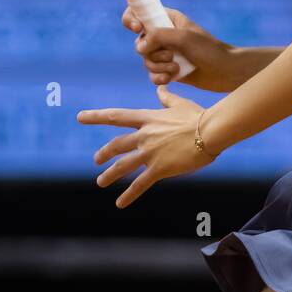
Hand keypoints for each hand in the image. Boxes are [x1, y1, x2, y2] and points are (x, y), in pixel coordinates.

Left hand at [77, 85, 215, 207]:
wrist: (211, 131)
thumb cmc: (199, 116)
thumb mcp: (180, 104)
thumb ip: (166, 98)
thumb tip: (159, 88)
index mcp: (148, 118)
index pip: (116, 116)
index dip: (96, 116)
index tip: (80, 117)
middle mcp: (144, 135)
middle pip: (116, 145)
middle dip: (104, 153)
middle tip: (96, 160)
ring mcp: (150, 152)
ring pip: (122, 166)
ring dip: (110, 175)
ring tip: (101, 182)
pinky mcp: (159, 168)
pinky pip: (140, 184)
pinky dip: (128, 195)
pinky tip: (120, 203)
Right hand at [122, 6, 236, 91]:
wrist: (225, 72)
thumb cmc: (209, 50)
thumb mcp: (184, 37)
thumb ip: (159, 36)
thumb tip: (140, 47)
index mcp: (167, 18)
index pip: (139, 12)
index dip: (131, 19)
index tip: (137, 28)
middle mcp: (163, 34)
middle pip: (139, 43)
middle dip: (153, 53)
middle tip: (172, 55)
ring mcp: (165, 53)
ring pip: (146, 61)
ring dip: (159, 67)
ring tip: (177, 68)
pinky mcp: (168, 70)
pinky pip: (152, 75)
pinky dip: (160, 78)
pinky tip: (172, 78)